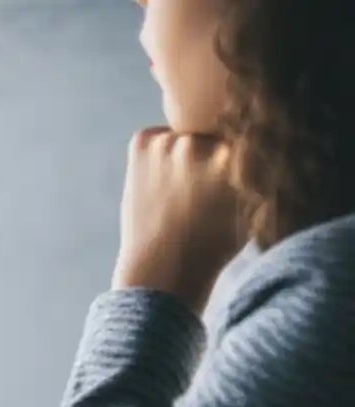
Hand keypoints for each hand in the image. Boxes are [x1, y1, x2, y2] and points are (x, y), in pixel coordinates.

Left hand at [115, 127, 246, 314]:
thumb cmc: (214, 246)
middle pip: (213, 134)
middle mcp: (199, 144)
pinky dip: (157, 154)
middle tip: (201, 190)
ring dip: (185, 154)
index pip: (245, 137)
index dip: (238, 157)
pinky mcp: (141, 143)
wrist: (161, 271)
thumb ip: (260, 172)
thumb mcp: (254, 208)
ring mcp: (166, 142)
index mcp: (234, 158)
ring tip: (179, 193)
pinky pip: (154, 137)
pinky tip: (159, 186)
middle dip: (212, 155)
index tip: (231, 177)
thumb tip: (266, 141)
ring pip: (184, 136)